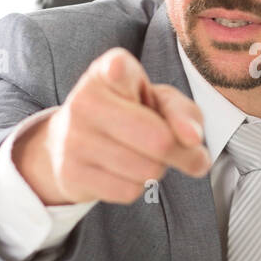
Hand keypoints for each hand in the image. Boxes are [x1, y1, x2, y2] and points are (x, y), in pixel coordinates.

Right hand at [10, 47, 210, 205]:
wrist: (68, 141)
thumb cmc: (126, 114)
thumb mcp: (159, 101)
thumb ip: (184, 113)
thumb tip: (193, 138)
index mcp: (108, 70)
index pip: (119, 70)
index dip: (126, 74)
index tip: (122, 73)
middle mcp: (85, 100)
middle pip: (159, 140)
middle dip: (183, 153)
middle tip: (188, 154)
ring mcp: (74, 138)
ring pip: (148, 170)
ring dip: (157, 170)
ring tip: (143, 155)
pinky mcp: (71, 173)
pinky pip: (129, 191)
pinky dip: (137, 186)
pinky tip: (124, 171)